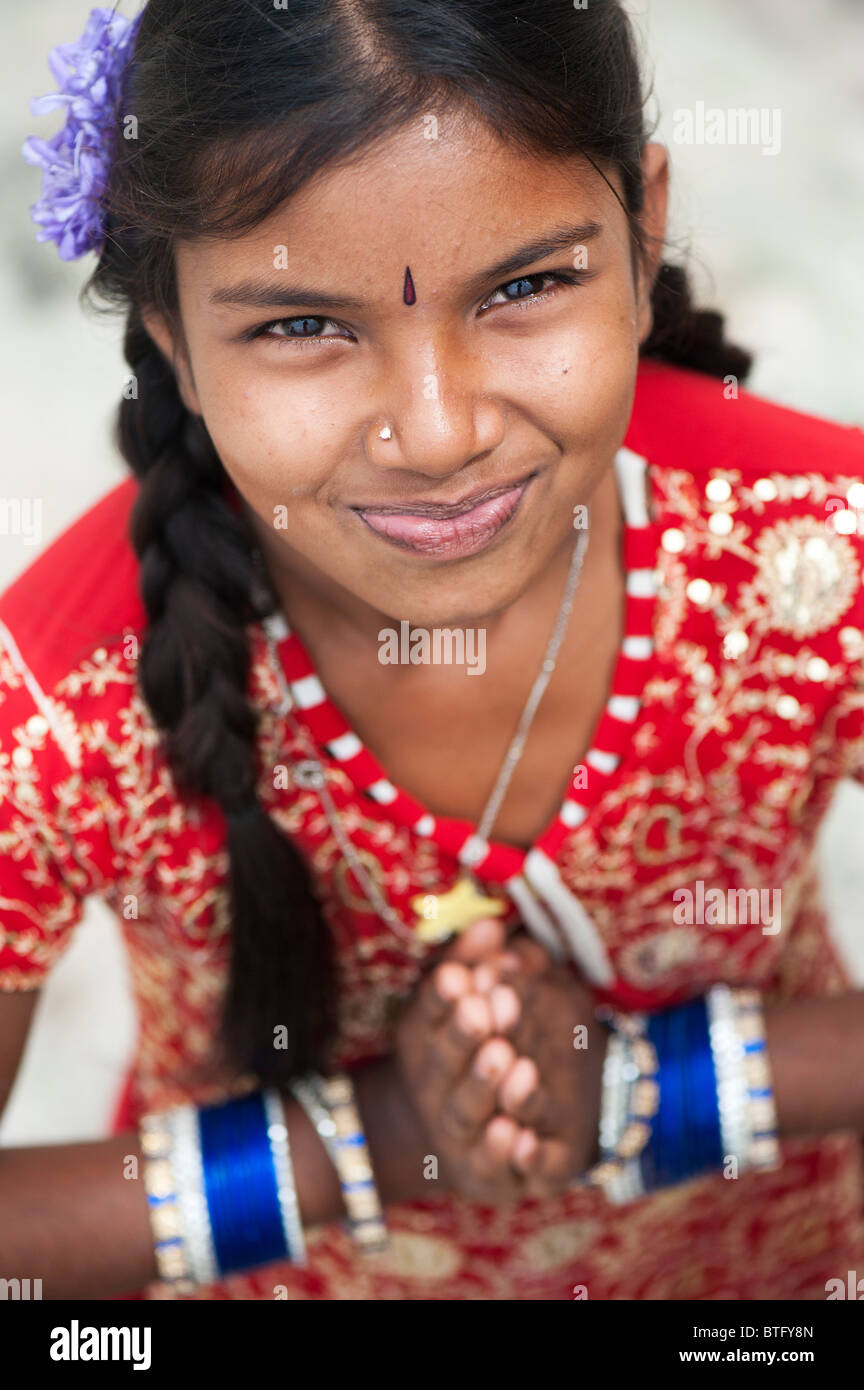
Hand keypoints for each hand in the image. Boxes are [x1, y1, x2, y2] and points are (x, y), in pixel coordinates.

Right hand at [394, 919, 547, 1202]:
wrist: (460, 1135)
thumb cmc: (468, 1051)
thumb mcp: (468, 1000)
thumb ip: (475, 964)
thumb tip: (490, 925)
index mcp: (424, 1042)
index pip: (427, 1017)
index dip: (442, 1000)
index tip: (460, 978)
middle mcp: (432, 1090)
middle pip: (443, 1065)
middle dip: (463, 1038)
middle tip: (485, 1011)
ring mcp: (454, 1135)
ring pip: (464, 1115)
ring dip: (485, 1089)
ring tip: (514, 1065)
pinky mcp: (483, 1176)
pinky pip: (491, 1168)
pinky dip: (505, 1154)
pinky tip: (522, 1135)